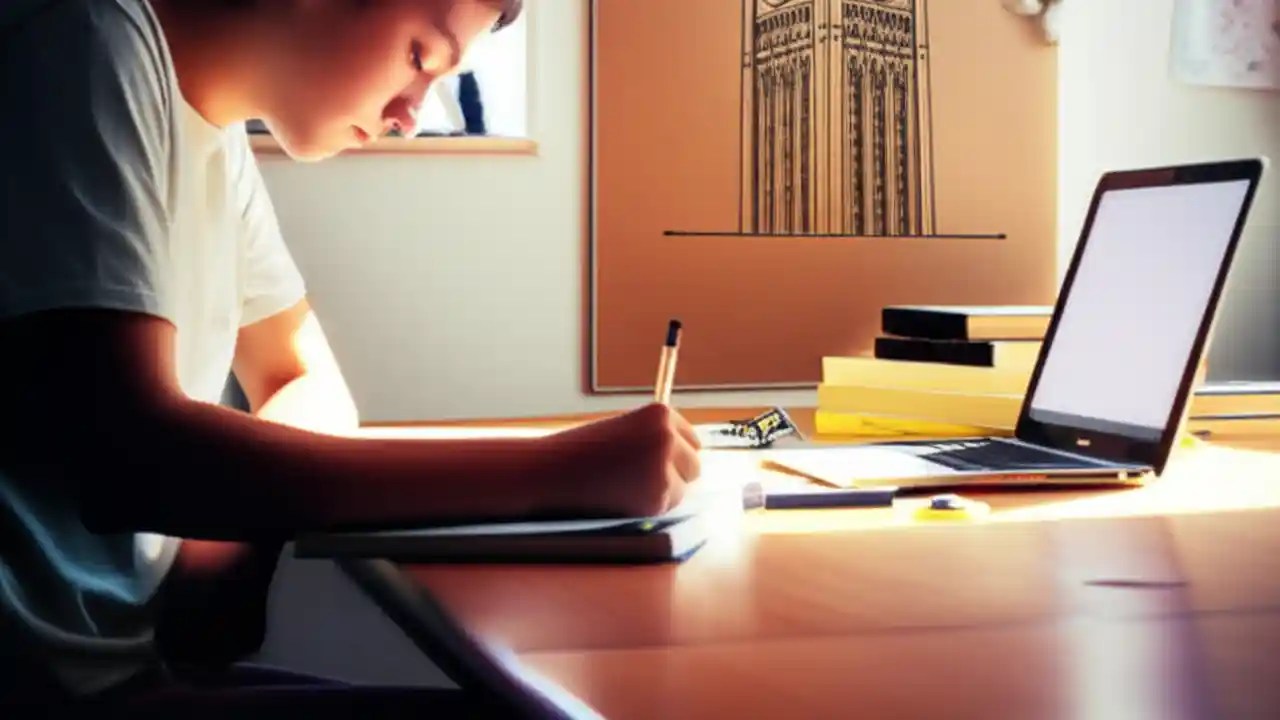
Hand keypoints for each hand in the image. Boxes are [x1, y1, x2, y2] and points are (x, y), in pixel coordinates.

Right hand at [541, 403, 701, 517]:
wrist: (551, 471)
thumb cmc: (584, 450)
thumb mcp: (625, 430)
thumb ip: (656, 439)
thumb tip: (689, 459)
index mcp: (660, 414)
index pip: (691, 439)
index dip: (673, 452)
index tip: (653, 460)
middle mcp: (667, 437)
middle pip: (694, 464)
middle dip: (676, 474)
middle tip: (642, 478)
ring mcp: (664, 468)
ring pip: (684, 487)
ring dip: (664, 491)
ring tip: (626, 484)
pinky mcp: (656, 498)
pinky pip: (668, 505)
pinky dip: (651, 506)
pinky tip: (623, 497)